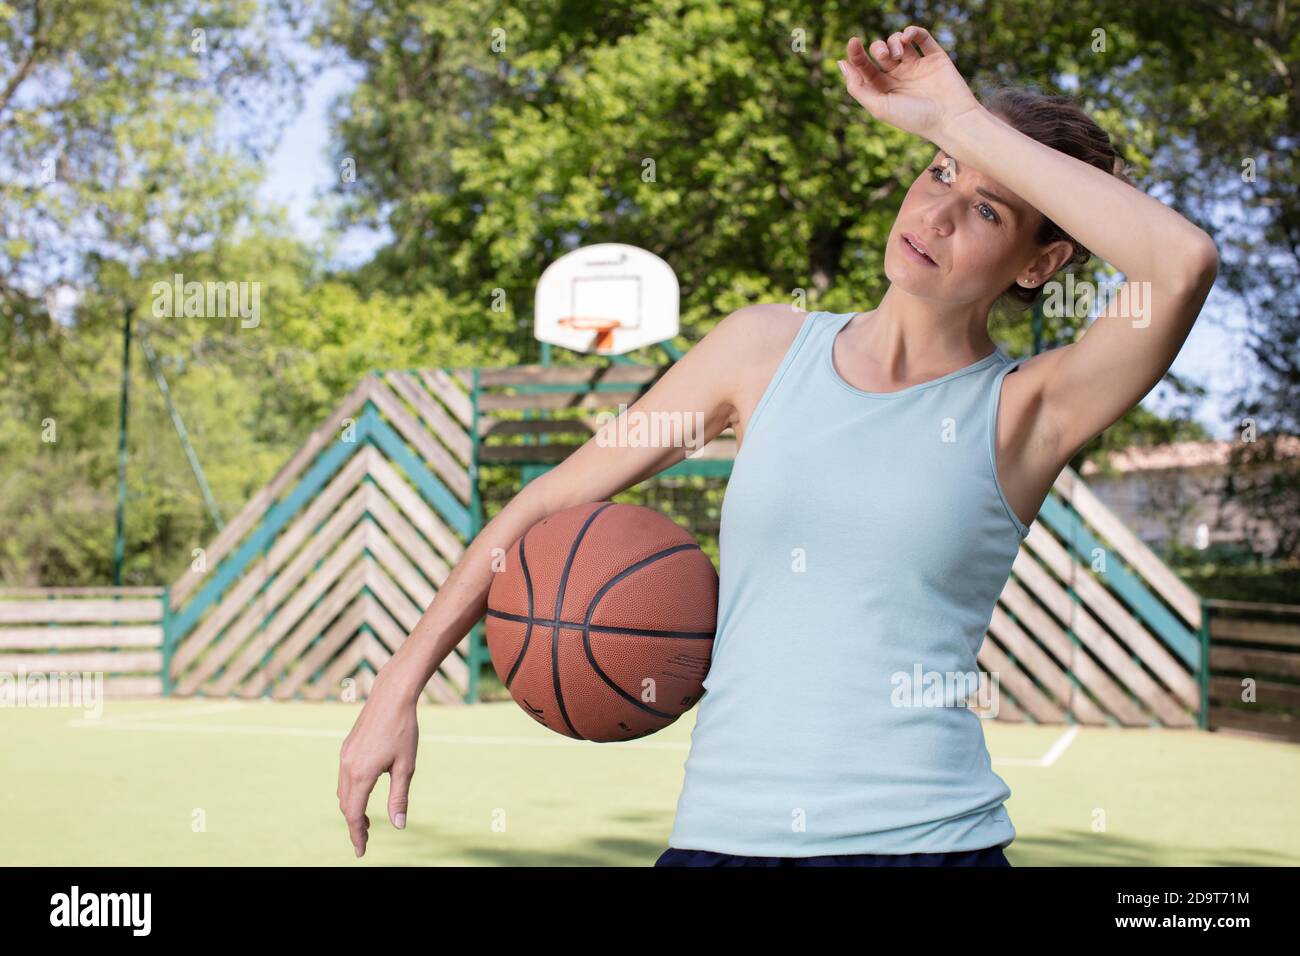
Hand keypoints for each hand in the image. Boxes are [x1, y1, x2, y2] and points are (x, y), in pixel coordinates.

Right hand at [337, 672, 419, 857]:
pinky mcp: (346, 748)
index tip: (361, 851)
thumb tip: (398, 825)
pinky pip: (343, 778)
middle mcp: (347, 766)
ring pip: (342, 792)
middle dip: (354, 824)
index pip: (354, 814)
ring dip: (351, 808)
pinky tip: (363, 793)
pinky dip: (350, 792)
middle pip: (345, 806)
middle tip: (366, 838)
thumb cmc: (403, 730)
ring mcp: (344, 756)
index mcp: (362, 774)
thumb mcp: (406, 766)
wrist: (391, 697)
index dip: (357, 835)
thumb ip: (399, 797)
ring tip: (366, 820)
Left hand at [837, 25, 980, 142]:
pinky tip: (907, 36)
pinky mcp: (934, 57)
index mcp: (883, 89)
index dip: (856, 54)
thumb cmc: (914, 118)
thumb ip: (858, 87)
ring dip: (893, 42)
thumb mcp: (879, 107)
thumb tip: (841, 63)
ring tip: (898, 54)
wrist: (950, 119)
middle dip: (878, 48)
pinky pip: (921, 36)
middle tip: (884, 57)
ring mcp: (917, 65)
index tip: (853, 42)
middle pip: (879, 52)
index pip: (864, 67)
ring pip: (897, 42)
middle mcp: (898, 76)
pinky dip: (913, 31)